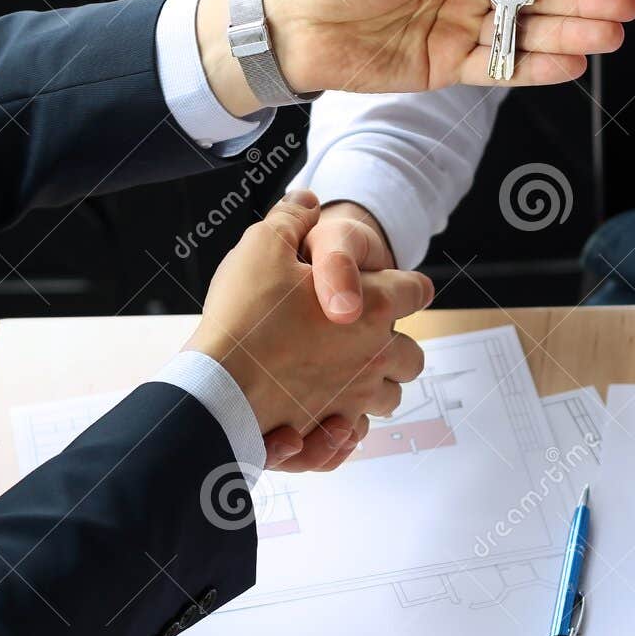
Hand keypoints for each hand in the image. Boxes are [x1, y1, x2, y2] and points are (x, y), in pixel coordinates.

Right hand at [186, 191, 431, 468]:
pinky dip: (348, 424)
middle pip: (413, 354)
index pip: (418, 291)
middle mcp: (375, 355)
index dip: (407, 285)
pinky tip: (324, 410)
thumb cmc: (243, 316)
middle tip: (362, 337)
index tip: (394, 288)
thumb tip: (307, 202)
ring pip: (390, 396)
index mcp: (372, 306)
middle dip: (395, 344)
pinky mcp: (331, 431)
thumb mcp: (263, 245)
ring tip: (342, 374)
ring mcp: (356, 397)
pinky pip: (357, 434)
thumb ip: (292, 217)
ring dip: (374, 385)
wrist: (216, 385)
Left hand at [196, 0, 634, 115]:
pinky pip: (500, 68)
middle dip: (582, 0)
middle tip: (623, 7)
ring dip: (569, 35)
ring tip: (609, 38)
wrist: (293, 29)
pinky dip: (534, 69)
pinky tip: (569, 65)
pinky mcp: (449, 67)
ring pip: (526, 32)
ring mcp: (461, 27)